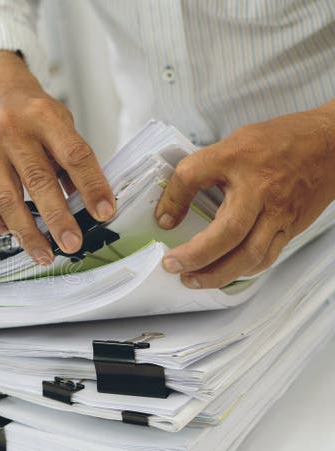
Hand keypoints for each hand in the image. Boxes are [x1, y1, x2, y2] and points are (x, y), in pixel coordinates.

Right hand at [0, 51, 115, 264]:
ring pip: (6, 198)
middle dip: (57, 218)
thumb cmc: (34, 116)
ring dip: (26, 231)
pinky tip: (7, 232)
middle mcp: (12, 132)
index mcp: (45, 118)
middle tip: (72, 244)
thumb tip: (90, 206)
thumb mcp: (62, 126)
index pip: (74, 155)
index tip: (104, 213)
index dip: (92, 185)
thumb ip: (74, 162)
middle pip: (38, 180)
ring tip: (43, 254)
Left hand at [156, 100, 334, 287]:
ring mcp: (279, 214)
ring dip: (218, 274)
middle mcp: (261, 192)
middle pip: (228, 233)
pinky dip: (243, 270)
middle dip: (198, 257)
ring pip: (250, 255)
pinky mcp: (290, 228)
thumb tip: (168, 213)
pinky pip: (266, 257)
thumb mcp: (231, 144)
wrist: (331, 144)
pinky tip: (225, 273)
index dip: (173, 199)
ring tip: (193, 280)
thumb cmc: (281, 142)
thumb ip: (196, 173)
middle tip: (173, 267)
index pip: (194, 175)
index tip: (162, 221)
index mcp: (240, 162)